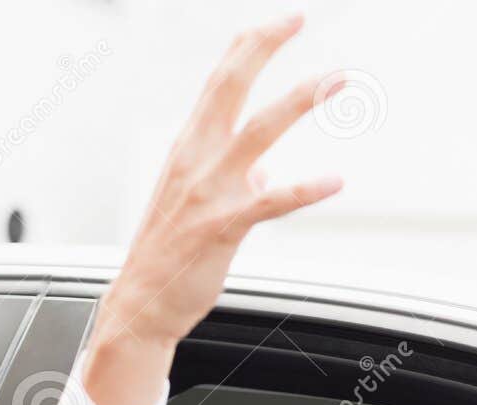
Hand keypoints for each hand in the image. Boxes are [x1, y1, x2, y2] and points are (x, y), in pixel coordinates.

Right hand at [85, 13, 344, 404]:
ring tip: (336, 80)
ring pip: (256, 132)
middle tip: (297, 16)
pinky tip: (336, 179)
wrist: (141, 304)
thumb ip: (235, 180)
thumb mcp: (198, 204)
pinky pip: (270, 202)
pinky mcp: (222, 228)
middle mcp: (196, 158)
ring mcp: (209, 191)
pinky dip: (304, 188)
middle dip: (264, 46)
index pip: (220, 78)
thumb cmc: (170, 255)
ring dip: (298, 100)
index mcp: (190, 146)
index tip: (284, 20)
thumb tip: (268, 174)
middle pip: (230, 86)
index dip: (250, 44)